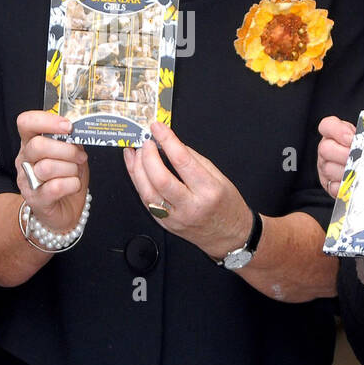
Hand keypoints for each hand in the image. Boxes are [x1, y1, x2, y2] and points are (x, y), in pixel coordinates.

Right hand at [16, 110, 89, 232]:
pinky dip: (71, 184)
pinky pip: (55, 187)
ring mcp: (28, 181)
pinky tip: (73, 185)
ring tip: (75, 173)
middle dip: (66, 150)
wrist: (63, 211)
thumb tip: (80, 131)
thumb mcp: (70, 155)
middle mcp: (25, 160)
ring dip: (70, 169)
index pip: (26, 122)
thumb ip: (71, 142)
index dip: (47, 121)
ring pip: (47, 167)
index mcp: (31, 143)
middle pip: (37, 145)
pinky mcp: (36, 199)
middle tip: (80, 157)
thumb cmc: (66, 178)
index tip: (68, 126)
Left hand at [122, 121, 251, 260]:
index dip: (167, 141)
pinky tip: (135, 168)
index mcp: (208, 191)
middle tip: (146, 142)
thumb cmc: (226, 206)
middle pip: (161, 179)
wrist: (228, 236)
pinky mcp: (165, 224)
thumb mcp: (220, 177)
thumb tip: (172, 144)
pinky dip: (138, 182)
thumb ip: (195, 160)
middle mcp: (191, 206)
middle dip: (148, 156)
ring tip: (137, 152)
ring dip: (137, 169)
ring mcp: (175, 218)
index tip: (158, 128)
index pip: (183, 161)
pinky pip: (146, 201)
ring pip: (148, 193)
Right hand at [317, 115, 356, 196]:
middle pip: (325, 148)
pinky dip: (346, 186)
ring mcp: (326, 168)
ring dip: (347, 171)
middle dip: (344, 153)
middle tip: (360, 157)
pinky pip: (332, 186)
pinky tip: (357, 184)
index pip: (326, 125)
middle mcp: (326, 150)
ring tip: (363, 171)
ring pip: (329, 169)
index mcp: (335, 134)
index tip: (351, 136)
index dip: (336, 130)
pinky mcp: (329, 185)